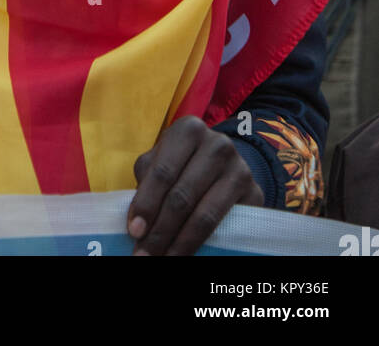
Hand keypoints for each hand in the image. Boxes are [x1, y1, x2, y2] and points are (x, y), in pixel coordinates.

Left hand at [128, 116, 262, 255]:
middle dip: (160, 230)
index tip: (133, 231)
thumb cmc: (185, 162)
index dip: (146, 204)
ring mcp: (239, 169)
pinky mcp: (255, 194)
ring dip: (179, 243)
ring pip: (204, 214)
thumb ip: (148, 180)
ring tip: (161, 259)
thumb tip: (136, 219)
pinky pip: (224, 225)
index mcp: (189, 130)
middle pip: (182, 196)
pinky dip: (201, 244)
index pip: (162, 172)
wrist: (228, 164)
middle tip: (143, 255)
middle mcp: (217, 145)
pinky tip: (186, 254)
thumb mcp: (164, 159)